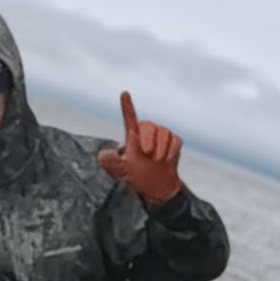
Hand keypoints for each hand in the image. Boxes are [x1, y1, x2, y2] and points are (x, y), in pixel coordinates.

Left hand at [97, 91, 183, 205]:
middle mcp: (146, 133)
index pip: (129, 118)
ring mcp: (161, 137)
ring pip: (164, 132)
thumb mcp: (119, 172)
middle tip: (146, 154)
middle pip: (149, 125)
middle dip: (148, 139)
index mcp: (132, 137)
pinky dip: (172, 152)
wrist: (154, 187)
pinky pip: (176, 141)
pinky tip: (166, 161)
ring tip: (156, 160)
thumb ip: (111, 163)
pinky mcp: (174, 143)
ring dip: (161, 148)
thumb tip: (103, 154)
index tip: (124, 93)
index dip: (126, 106)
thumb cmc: (134, 176)